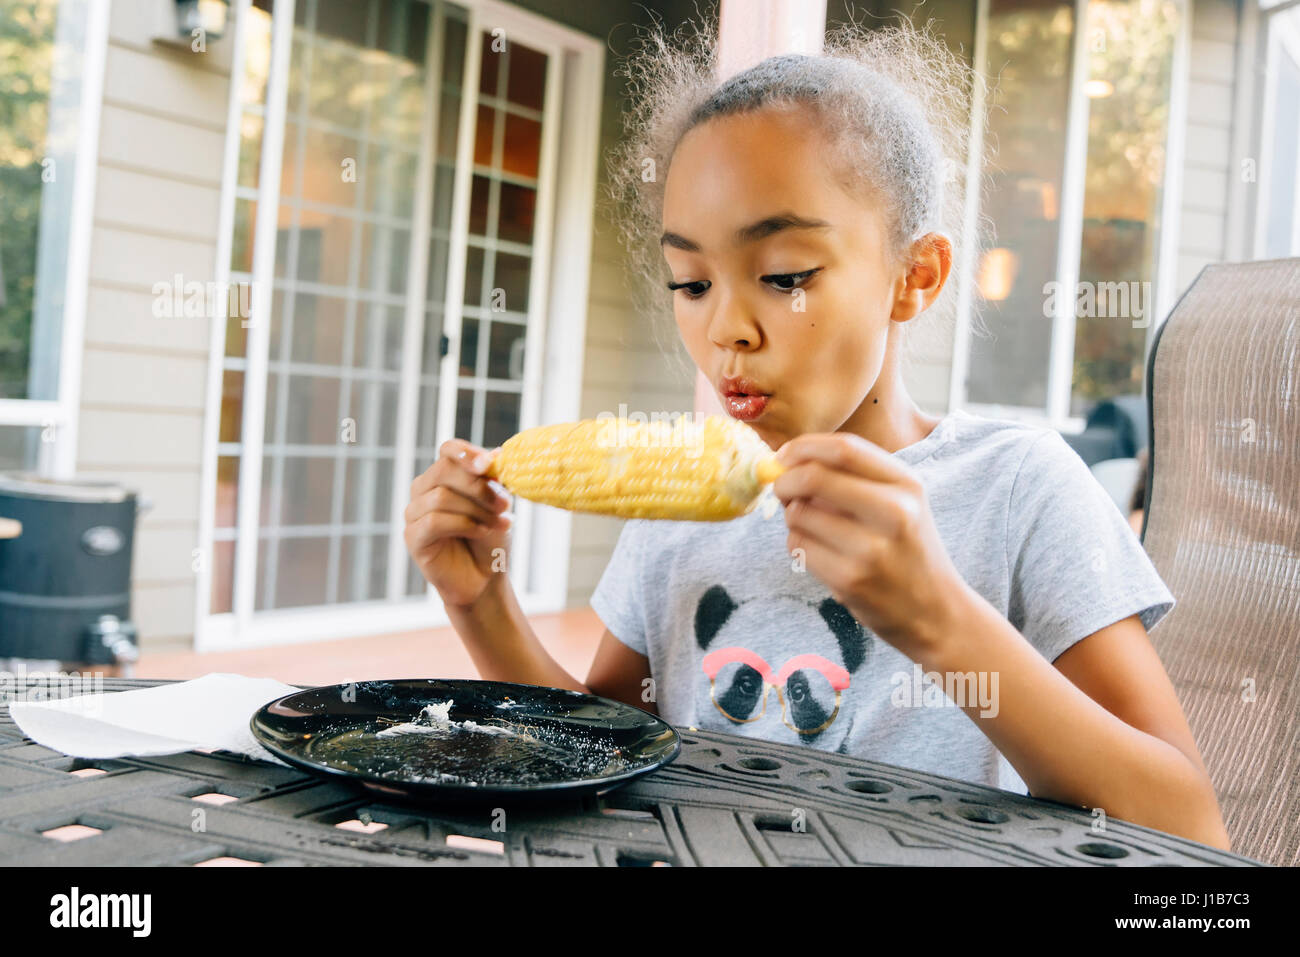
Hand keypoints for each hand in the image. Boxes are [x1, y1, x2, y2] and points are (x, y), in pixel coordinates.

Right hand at [404, 439, 512, 608]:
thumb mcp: (497, 505)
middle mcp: (424, 489)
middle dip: (479, 486)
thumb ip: (493, 480)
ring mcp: (414, 512)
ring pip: (440, 497)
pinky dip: (463, 524)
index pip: (449, 450)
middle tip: (505, 504)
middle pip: (444, 471)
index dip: (467, 453)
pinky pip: (433, 521)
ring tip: (501, 523)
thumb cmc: (490, 537)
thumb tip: (496, 453)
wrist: (485, 577)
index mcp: (444, 475)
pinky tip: (481, 532)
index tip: (489, 464)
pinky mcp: (412, 536)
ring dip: (476, 510)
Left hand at [772, 432, 966, 659]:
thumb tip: (786, 460)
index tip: (784, 455)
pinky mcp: (850, 579)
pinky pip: (799, 547)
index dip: (803, 447)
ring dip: (792, 517)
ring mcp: (871, 548)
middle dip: (785, 480)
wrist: (935, 612)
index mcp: (907, 484)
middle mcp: (894, 512)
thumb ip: (854, 477)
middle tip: (781, 488)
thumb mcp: (901, 502)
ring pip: (799, 514)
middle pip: (814, 476)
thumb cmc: (908, 549)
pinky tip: (819, 552)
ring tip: (812, 527)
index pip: (844, 448)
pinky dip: (798, 544)